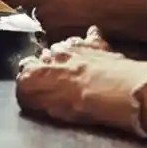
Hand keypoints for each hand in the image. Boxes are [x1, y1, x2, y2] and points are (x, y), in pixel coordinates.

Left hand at [0, 0, 146, 41]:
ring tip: (87, 19)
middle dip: (49, 13)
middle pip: (37, 15)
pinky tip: (90, 31)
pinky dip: (70, 39)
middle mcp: (45, 13)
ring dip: (61, 27)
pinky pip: (61, 42)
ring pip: (49, 30)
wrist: (133, 11)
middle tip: (75, 7)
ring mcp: (55, 32)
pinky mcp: (67, 46)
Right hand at [15, 29, 146, 132]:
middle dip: (48, 66)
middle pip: (43, 56)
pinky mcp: (95, 43)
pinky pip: (89, 35)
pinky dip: (89, 40)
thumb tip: (29, 95)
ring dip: (65, 55)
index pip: (24, 69)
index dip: (29, 78)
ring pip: (62, 46)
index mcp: (38, 73)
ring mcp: (74, 47)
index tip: (33, 86)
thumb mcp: (53, 112)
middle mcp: (51, 55)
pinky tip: (91, 37)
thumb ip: (37, 100)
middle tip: (58, 81)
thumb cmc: (86, 107)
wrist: (121, 92)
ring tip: (74, 68)